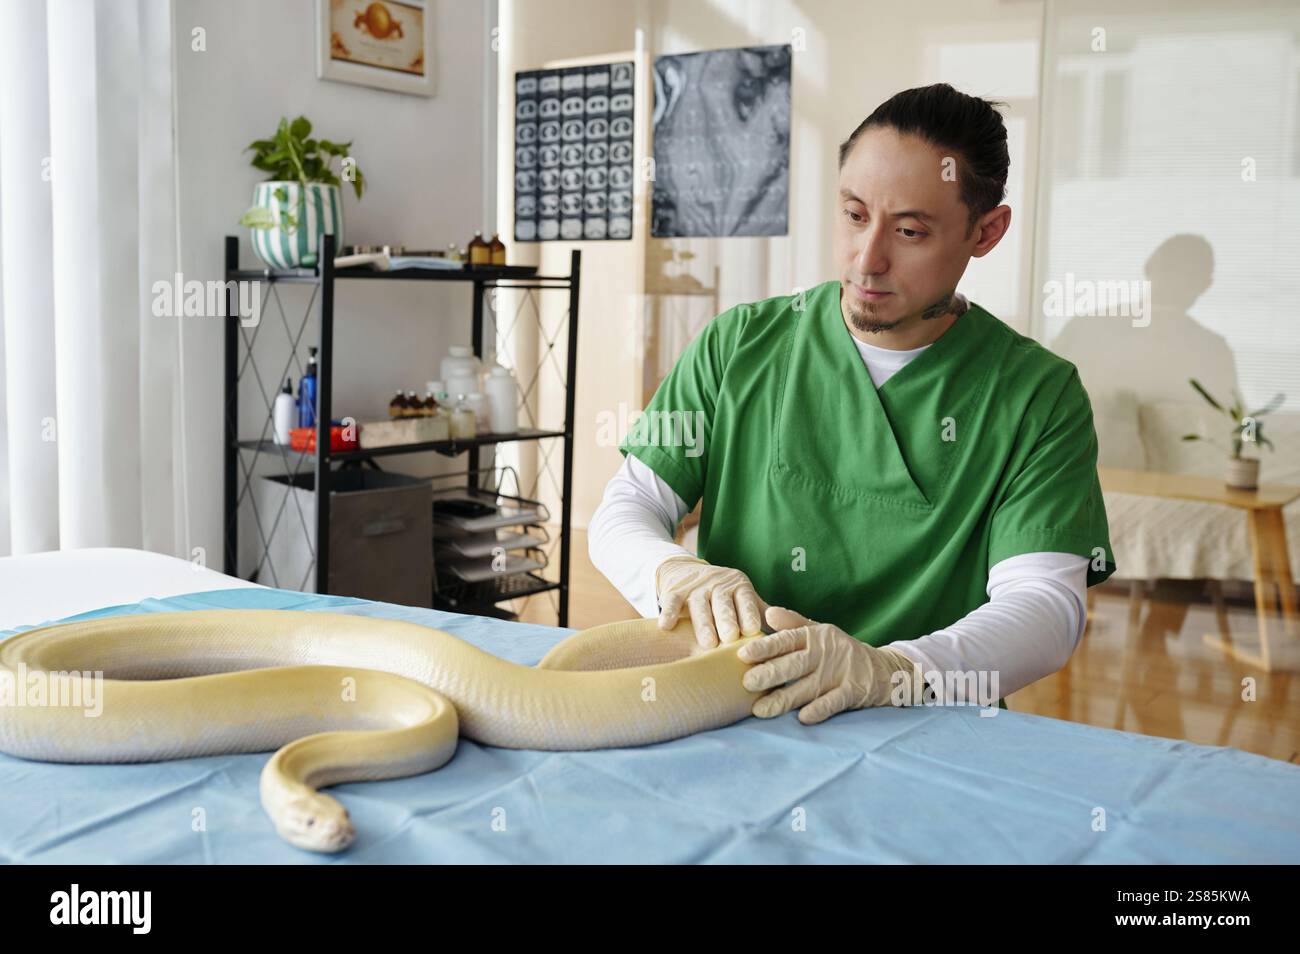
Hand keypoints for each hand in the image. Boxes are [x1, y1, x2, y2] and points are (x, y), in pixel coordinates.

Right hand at [654, 556, 768, 647]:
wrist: (685, 571)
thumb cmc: (722, 595)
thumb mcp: (742, 597)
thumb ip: (760, 613)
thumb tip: (790, 634)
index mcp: (739, 586)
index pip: (745, 600)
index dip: (748, 614)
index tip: (753, 631)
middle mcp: (718, 584)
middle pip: (723, 603)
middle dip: (727, 620)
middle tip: (731, 638)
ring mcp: (695, 588)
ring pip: (699, 605)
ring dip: (703, 623)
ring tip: (708, 643)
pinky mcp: (674, 591)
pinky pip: (671, 602)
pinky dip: (669, 613)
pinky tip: (666, 626)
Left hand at [737, 606, 918, 723]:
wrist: (885, 669)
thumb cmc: (842, 650)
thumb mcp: (820, 632)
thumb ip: (794, 624)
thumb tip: (768, 612)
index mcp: (814, 637)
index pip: (786, 640)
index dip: (765, 647)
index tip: (742, 654)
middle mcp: (824, 653)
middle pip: (793, 664)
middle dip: (769, 674)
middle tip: (746, 683)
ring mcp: (839, 673)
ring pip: (807, 687)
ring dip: (784, 699)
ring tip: (761, 710)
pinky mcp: (853, 691)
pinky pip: (834, 702)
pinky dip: (819, 709)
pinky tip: (803, 717)